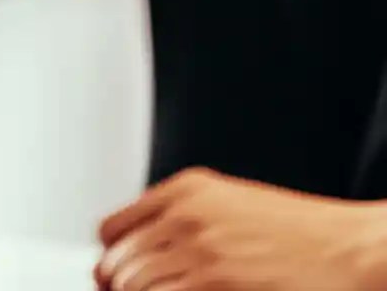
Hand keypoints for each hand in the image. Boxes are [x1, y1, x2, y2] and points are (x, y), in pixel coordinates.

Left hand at [95, 167, 386, 290]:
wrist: (359, 253)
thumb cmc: (310, 238)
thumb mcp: (236, 208)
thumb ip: (186, 220)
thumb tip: (143, 254)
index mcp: (186, 190)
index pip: (111, 230)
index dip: (114, 260)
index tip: (120, 279)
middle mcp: (184, 216)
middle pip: (116, 265)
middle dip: (124, 289)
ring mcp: (198, 252)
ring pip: (131, 287)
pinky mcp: (211, 285)